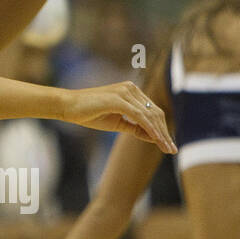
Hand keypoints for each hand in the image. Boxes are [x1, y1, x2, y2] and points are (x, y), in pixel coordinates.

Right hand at [60, 82, 175, 153]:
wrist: (67, 106)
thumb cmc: (88, 113)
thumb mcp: (116, 122)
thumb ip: (135, 127)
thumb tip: (154, 136)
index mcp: (130, 91)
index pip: (152, 110)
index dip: (162, 128)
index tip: (167, 144)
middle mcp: (130, 88)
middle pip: (155, 112)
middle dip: (165, 132)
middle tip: (171, 150)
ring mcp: (125, 92)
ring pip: (150, 115)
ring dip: (160, 133)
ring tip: (167, 148)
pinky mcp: (119, 99)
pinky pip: (140, 117)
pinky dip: (150, 129)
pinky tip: (157, 141)